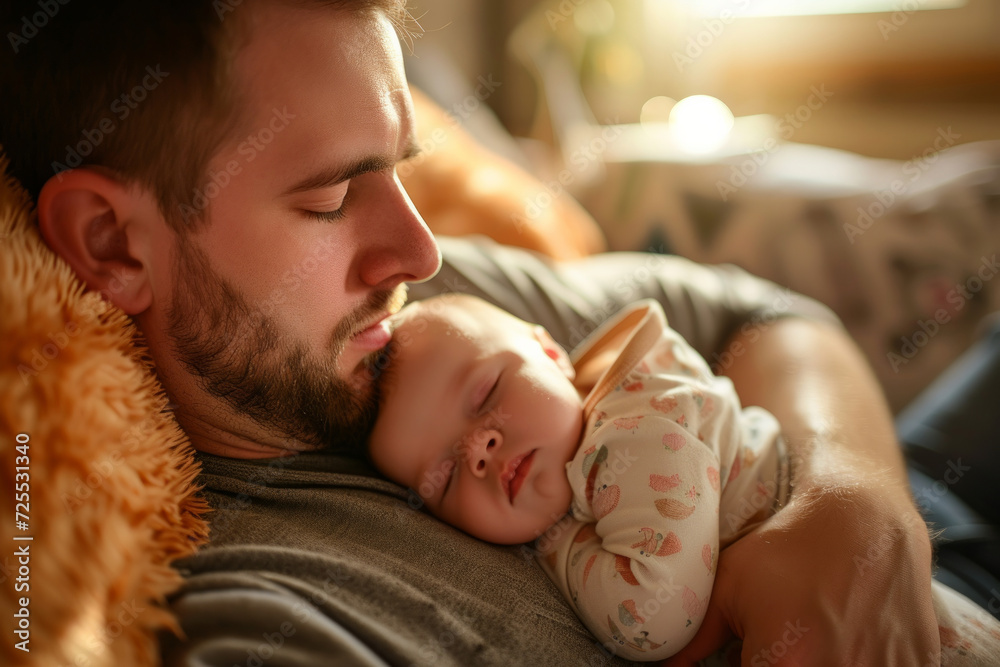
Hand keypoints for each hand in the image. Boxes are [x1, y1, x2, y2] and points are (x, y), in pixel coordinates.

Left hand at [664, 479, 939, 665]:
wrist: (864, 518)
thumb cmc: (789, 547)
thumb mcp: (730, 587)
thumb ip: (694, 639)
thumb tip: (662, 665)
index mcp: (787, 664)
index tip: (746, 655)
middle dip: (774, 664)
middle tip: (775, 642)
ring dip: (816, 663)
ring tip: (810, 637)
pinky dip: (857, 661)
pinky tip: (844, 640)